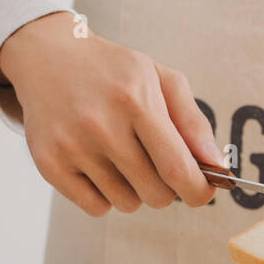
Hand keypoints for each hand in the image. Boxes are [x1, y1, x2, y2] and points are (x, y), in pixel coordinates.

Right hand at [0, 12, 224, 216]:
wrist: (45, 55)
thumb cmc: (112, 71)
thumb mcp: (160, 78)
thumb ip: (193, 122)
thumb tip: (217, 167)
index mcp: (135, 100)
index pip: (177, 168)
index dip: (198, 191)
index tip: (203, 192)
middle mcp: (101, 125)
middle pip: (156, 194)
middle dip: (167, 189)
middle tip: (157, 166)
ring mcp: (71, 147)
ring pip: (127, 204)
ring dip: (134, 191)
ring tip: (122, 159)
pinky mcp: (49, 164)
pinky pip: (96, 207)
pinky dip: (105, 196)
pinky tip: (99, 166)